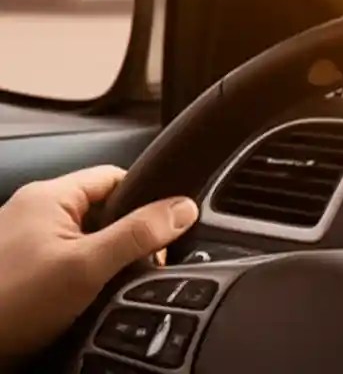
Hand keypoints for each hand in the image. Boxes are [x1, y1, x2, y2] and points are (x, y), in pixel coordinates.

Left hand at [0, 166, 198, 363]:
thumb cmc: (10, 304)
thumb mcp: (86, 267)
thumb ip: (139, 234)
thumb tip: (185, 207)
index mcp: (49, 195)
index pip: (117, 178)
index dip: (148, 202)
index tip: (165, 235)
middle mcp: (34, 211)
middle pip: (104, 210)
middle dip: (127, 239)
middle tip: (136, 270)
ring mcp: (23, 241)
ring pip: (87, 239)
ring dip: (105, 262)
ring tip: (107, 288)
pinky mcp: (19, 269)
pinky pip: (66, 262)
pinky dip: (82, 279)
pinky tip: (84, 301)